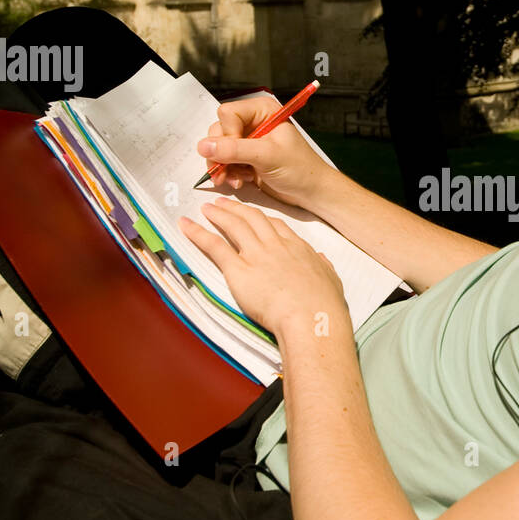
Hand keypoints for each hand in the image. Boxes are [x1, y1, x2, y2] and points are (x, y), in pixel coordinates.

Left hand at [179, 197, 346, 340]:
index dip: (262, 219)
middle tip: (224, 203)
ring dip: (219, 214)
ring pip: (234, 225)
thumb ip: (324, 268)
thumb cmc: (324, 305)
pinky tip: (187, 225)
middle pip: (253, 219)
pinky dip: (198, 233)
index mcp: (298, 248)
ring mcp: (256, 255)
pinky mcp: (238, 269)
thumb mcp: (331, 280)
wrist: (312, 316)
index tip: (254, 216)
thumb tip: (322, 261)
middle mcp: (275, 246)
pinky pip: (214, 246)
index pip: (277, 226)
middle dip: (237, 209)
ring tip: (207, 208)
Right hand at [197, 93, 336, 209]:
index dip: (228, 135)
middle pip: (219, 130)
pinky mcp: (244, 156)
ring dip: (223, 166)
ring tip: (237, 179)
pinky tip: (241, 181)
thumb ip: (235, 150)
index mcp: (262, 110)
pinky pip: (223, 161)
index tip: (237, 153)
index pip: (228, 114)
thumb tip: (205, 146)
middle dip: (221, 154)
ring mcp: (247, 140)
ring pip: (218, 148)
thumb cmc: (300, 169)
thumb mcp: (267, 156)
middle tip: (226, 172)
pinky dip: (228, 173)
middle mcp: (253, 121)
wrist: (310, 191)